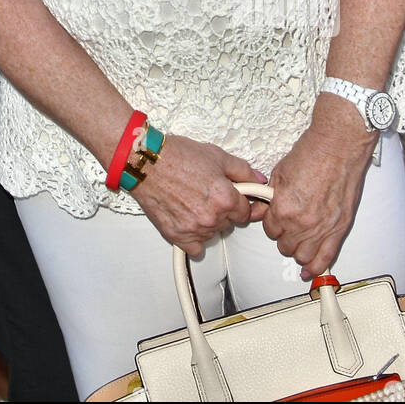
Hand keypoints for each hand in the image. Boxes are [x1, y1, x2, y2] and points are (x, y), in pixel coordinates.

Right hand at [134, 134, 267, 256]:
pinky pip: (196, 248)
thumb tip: (258, 181)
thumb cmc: (177, 156)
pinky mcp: (178, 236)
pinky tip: (187, 220)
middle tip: (207, 193)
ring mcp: (195, 229)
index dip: (239, 201)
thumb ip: (243, 171)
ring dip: (208, 223)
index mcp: (226, 198)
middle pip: (230, 223)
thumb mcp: (216, 155)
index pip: (246, 212)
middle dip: (223, 211)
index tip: (231, 197)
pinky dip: (194, 238)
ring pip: (213, 234)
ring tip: (192, 201)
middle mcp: (213, 217)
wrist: (145, 162)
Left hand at [263, 95, 373, 279]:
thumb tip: (261, 210)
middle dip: (284, 236)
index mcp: (283, 208)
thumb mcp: (279, 173)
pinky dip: (316, 268)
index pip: (270, 230)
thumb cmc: (311, 154)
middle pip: (285, 245)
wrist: (338, 147)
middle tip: (288, 227)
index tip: (275, 219)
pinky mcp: (339, 229)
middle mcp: (301, 222)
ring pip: (302, 255)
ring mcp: (322, 228)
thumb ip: (270, 197)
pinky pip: (325, 258)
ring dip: (298, 250)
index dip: (272, 223)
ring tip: (299, 242)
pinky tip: (309, 272)